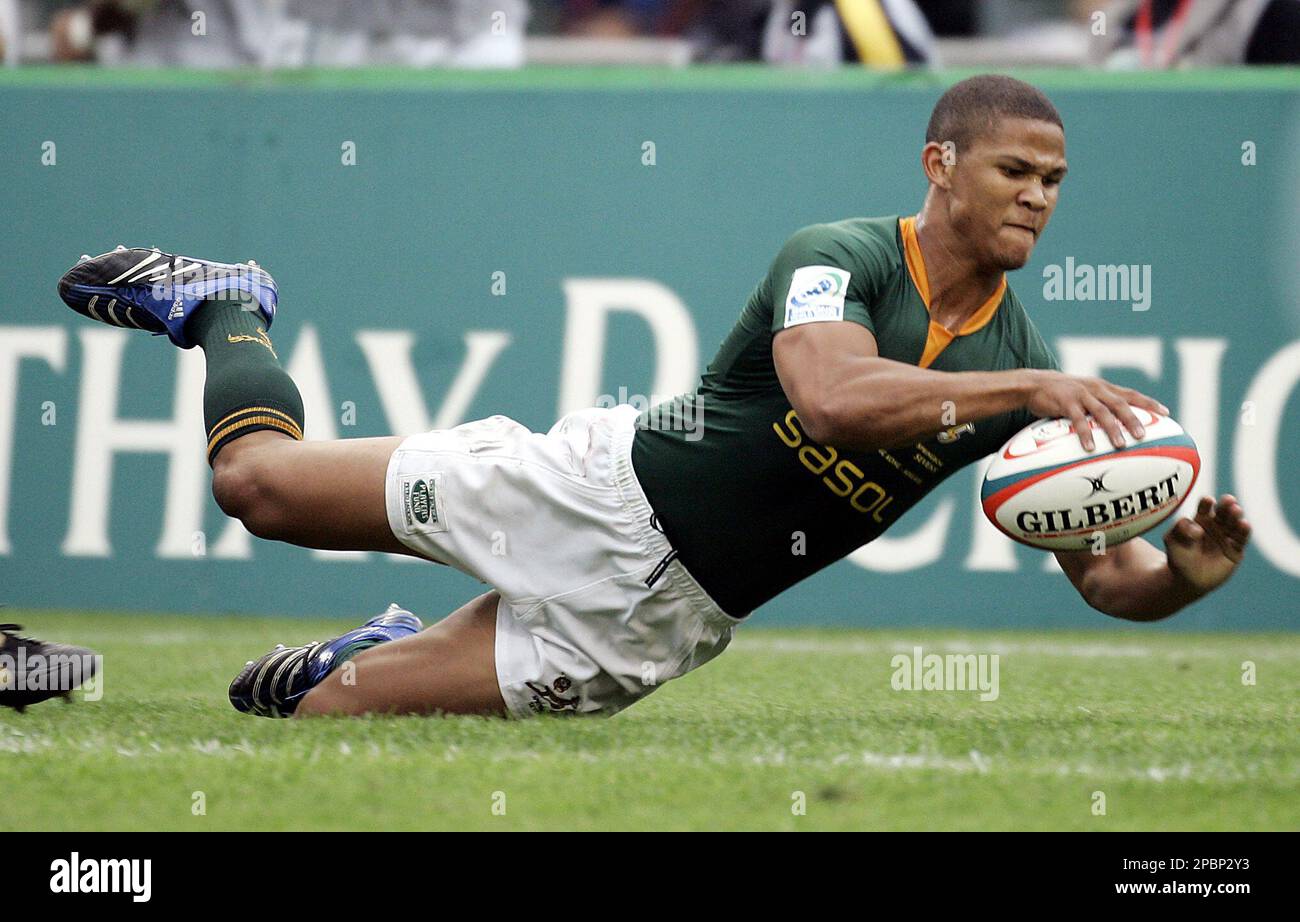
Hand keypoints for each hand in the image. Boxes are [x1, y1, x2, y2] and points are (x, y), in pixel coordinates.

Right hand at [1024, 370, 1168, 450]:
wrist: (1033, 384)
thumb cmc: (1060, 395)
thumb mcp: (1083, 396)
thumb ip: (1097, 407)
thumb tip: (1113, 429)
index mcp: (1103, 387)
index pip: (1131, 394)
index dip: (1148, 403)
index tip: (1165, 414)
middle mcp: (1096, 388)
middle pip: (1121, 403)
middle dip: (1134, 419)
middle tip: (1143, 435)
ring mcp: (1081, 394)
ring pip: (1102, 411)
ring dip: (1113, 428)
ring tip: (1121, 444)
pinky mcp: (1066, 402)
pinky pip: (1078, 420)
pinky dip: (1085, 434)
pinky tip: (1090, 447)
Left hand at [1164, 495, 1250, 596]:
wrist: (1187, 580)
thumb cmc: (1178, 557)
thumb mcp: (1172, 541)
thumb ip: (1179, 529)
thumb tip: (1196, 527)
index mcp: (1200, 520)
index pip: (1205, 508)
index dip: (1207, 503)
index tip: (1208, 501)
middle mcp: (1216, 526)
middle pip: (1223, 513)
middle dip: (1226, 505)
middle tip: (1228, 500)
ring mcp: (1226, 537)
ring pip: (1234, 523)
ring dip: (1236, 516)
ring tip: (1236, 510)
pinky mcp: (1235, 550)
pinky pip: (1241, 539)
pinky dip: (1244, 530)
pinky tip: (1244, 524)